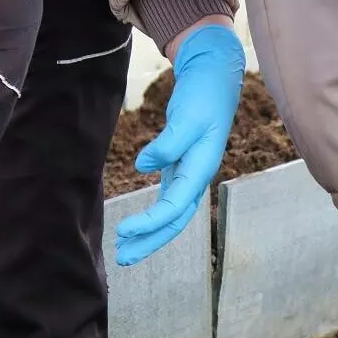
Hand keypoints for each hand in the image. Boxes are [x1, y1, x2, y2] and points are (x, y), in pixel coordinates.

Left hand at [115, 23, 244, 265]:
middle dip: (149, 241)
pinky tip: (135, 225)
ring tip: (124, 249)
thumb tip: (143, 166)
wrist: (215, 78)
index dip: (150, 223)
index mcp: (201, 169)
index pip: (174, 207)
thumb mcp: (187, 116)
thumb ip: (168, 144)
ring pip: (170, 215)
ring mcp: (189, 175)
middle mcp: (197, 178)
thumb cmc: (203, 95)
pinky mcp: (181, 168)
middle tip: (122, 259)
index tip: (123, 231)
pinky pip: (166, 202)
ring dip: (149, 234)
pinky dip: (151, 216)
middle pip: (174, 221)